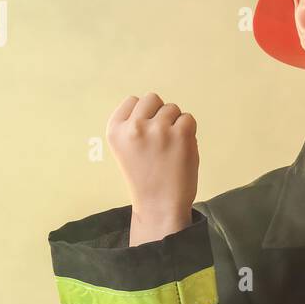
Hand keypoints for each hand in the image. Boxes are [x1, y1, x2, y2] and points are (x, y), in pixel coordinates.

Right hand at [106, 93, 198, 244]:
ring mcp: (158, 129)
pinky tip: (181, 149)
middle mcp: (134, 127)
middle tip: (160, 140)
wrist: (159, 205)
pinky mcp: (180, 134)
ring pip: (172, 108)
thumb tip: (153, 103)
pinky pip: (188, 118)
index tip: (145, 134)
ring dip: (175, 124)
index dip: (143, 115)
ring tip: (170, 148)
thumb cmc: (145, 177)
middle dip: (159, 114)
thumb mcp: (125, 148)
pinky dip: (189, 132)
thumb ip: (133, 125)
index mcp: (115, 130)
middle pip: (152, 98)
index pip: (133, 101)